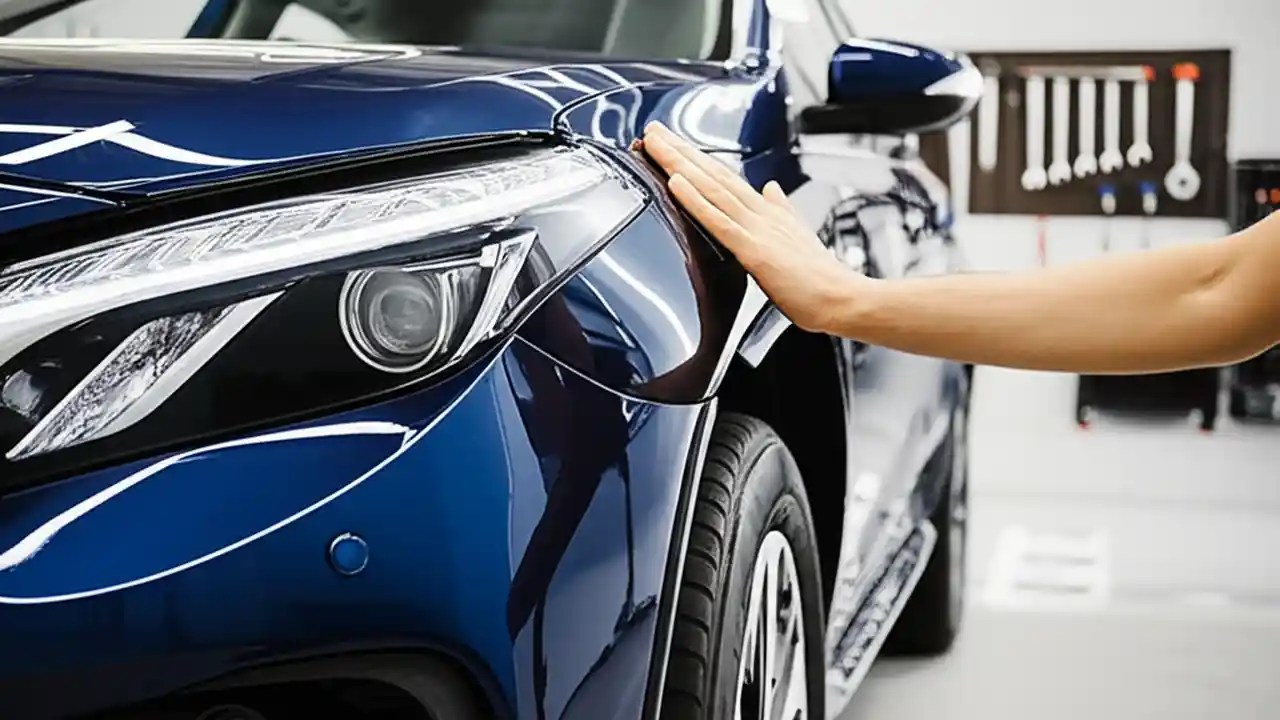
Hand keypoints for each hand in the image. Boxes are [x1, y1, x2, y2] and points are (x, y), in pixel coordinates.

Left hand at [638, 121, 866, 334]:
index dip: (698, 159)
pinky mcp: (753, 250)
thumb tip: (772, 189)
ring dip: (680, 164)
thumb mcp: (798, 236)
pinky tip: (675, 183)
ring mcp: (756, 229)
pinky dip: (695, 200)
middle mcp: (760, 212)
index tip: (674, 143)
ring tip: (656, 144)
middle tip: (652, 131)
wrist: (842, 298)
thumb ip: (782, 210)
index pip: (725, 178)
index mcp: (768, 211)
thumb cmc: (821, 278)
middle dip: (681, 151)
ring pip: (711, 189)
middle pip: (713, 174)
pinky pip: (718, 221)